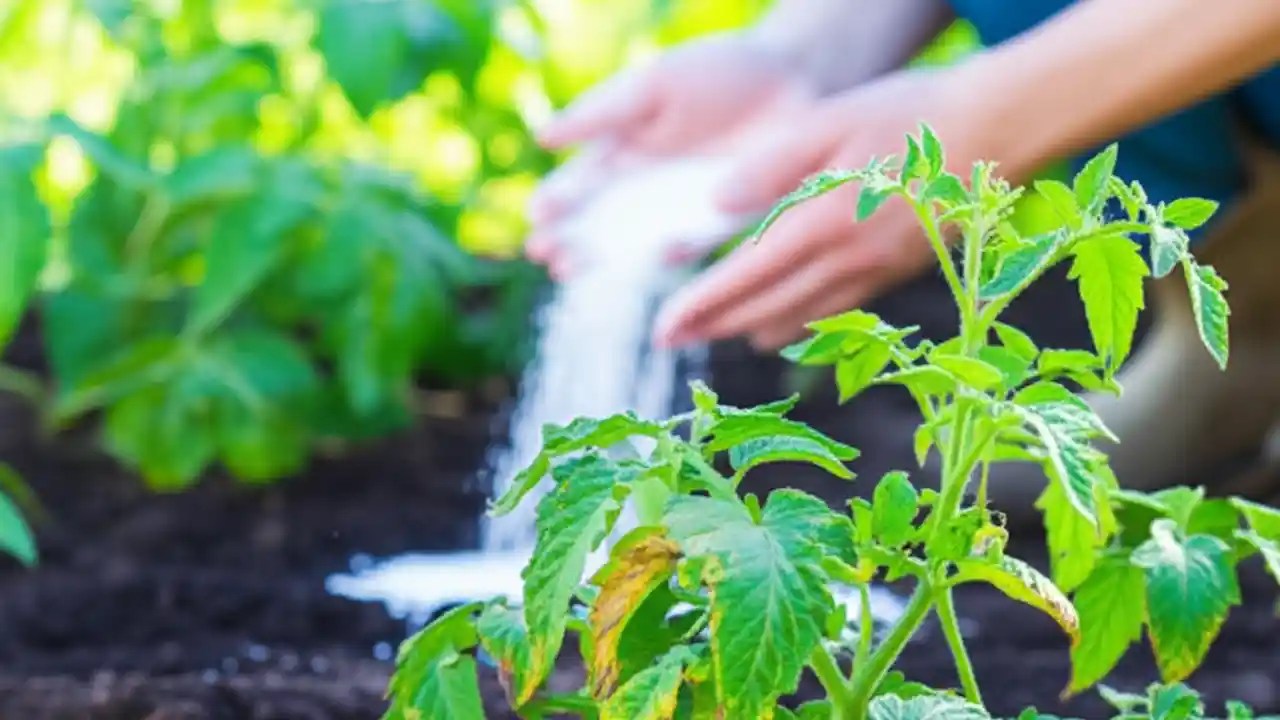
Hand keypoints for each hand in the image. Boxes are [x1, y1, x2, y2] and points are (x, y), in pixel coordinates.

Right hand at [526, 32, 816, 277]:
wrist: (792, 79)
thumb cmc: (717, 74)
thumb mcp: (654, 85)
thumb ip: (604, 113)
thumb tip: (544, 137)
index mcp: (619, 156)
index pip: (576, 188)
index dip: (554, 202)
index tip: (540, 213)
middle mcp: (643, 194)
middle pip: (594, 228)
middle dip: (568, 243)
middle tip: (550, 255)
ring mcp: (678, 214)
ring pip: (632, 248)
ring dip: (606, 262)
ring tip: (580, 269)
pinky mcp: (721, 227)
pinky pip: (693, 247)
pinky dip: (677, 253)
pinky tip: (661, 252)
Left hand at [654, 67, 1003, 350]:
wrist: (996, 130)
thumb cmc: (908, 115)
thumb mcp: (831, 120)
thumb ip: (771, 165)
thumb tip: (717, 205)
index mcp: (824, 222)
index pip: (746, 277)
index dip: (701, 306)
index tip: (663, 327)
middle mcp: (847, 260)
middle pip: (766, 307)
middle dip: (713, 326)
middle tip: (668, 339)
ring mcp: (875, 272)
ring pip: (800, 317)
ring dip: (749, 328)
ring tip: (712, 334)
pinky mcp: (895, 272)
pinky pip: (835, 312)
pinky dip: (797, 325)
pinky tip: (778, 328)